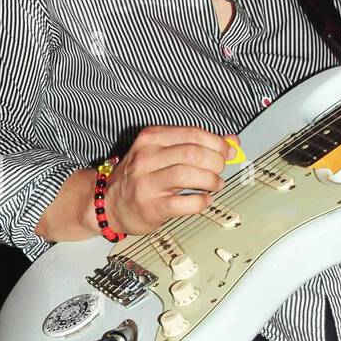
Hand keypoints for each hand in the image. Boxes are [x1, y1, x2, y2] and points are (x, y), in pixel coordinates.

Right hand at [104, 125, 238, 234]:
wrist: (108, 204)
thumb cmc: (138, 177)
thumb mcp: (162, 152)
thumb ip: (195, 144)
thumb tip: (232, 141)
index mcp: (150, 139)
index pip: (192, 133)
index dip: (217, 142)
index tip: (227, 151)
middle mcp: (146, 158)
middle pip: (193, 153)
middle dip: (216, 161)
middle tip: (219, 170)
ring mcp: (146, 183)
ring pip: (189, 174)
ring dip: (211, 180)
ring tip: (215, 184)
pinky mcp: (151, 207)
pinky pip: (185, 203)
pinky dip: (201, 201)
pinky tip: (203, 200)